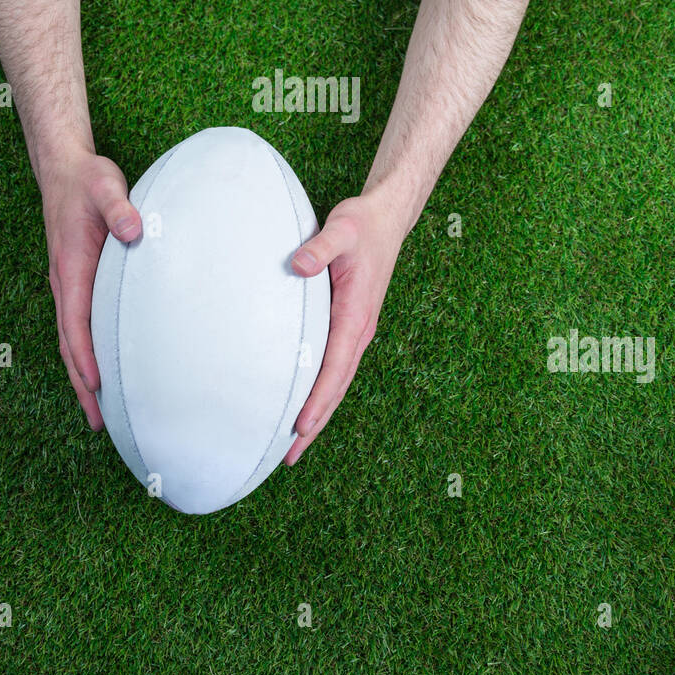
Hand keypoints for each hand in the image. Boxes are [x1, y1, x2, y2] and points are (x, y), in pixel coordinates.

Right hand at [42, 151, 141, 428]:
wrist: (64, 170)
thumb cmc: (89, 181)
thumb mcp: (106, 186)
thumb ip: (120, 207)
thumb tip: (135, 230)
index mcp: (71, 266)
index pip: (76, 319)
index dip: (85, 353)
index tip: (95, 385)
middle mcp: (65, 282)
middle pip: (70, 343)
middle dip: (83, 383)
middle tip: (98, 422)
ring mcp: (68, 285)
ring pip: (73, 340)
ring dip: (83, 376)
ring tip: (99, 414)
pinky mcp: (76, 283)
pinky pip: (79, 327)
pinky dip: (86, 355)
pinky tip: (101, 372)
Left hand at [285, 192, 402, 465]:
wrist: (386, 219)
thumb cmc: (361, 224)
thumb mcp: (341, 228)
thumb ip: (320, 247)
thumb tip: (299, 266)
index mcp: (356, 314)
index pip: (335, 365)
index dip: (318, 398)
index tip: (300, 425)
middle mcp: (359, 330)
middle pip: (336, 386)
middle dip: (315, 422)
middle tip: (288, 455)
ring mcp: (356, 331)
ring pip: (337, 381)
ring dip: (318, 413)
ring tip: (293, 445)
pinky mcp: (350, 326)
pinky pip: (335, 367)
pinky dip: (321, 392)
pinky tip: (306, 404)